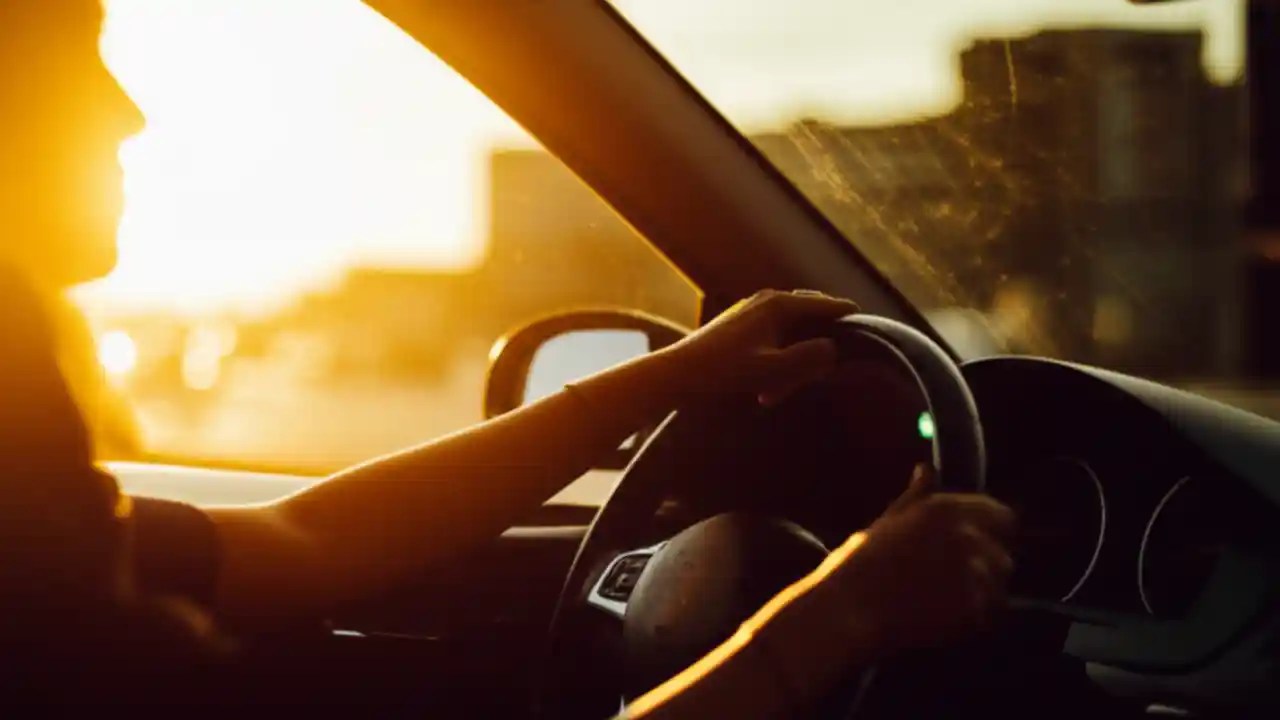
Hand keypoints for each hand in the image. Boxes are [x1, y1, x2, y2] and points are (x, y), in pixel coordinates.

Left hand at [665, 289, 857, 405]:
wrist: (678, 374)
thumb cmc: (725, 372)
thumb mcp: (772, 370)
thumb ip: (808, 357)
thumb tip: (833, 348)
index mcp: (779, 305)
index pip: (825, 305)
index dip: (846, 316)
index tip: (867, 324)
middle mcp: (767, 300)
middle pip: (809, 313)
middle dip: (820, 336)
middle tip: (836, 353)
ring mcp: (751, 311)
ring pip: (789, 328)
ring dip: (795, 355)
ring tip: (790, 384)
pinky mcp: (739, 326)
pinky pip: (772, 336)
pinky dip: (778, 357)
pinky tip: (768, 388)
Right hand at [820, 465, 1016, 657]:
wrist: (849, 610)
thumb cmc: (860, 563)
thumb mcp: (888, 521)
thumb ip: (916, 496)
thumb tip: (926, 469)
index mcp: (947, 509)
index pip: (1004, 517)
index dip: (993, 532)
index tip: (976, 545)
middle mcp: (969, 537)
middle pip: (1003, 556)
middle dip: (985, 568)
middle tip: (952, 581)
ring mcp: (974, 575)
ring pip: (997, 588)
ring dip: (980, 595)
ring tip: (945, 602)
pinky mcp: (974, 609)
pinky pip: (987, 616)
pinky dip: (971, 620)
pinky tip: (941, 618)